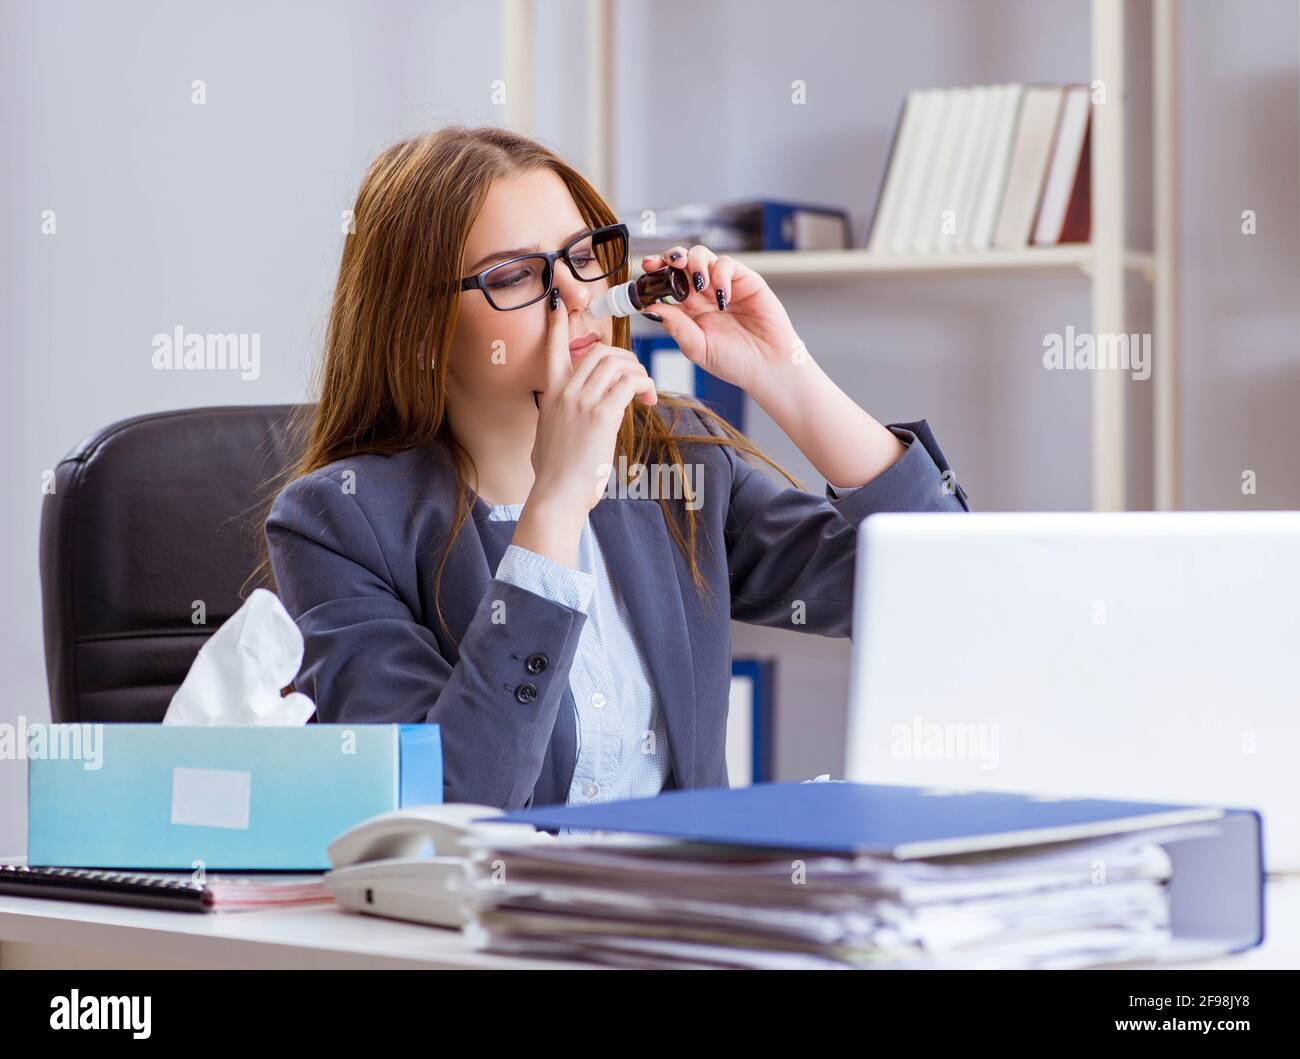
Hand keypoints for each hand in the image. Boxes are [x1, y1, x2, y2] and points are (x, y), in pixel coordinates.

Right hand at [528, 289, 657, 513]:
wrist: (556, 496)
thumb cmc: (554, 475)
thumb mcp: (546, 437)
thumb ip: (554, 420)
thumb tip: (559, 422)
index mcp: (551, 394)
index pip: (553, 348)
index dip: (558, 323)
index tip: (562, 303)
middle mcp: (564, 392)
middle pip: (600, 351)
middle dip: (626, 358)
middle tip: (637, 379)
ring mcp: (582, 402)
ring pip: (617, 363)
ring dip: (638, 371)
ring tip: (645, 391)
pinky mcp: (601, 416)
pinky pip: (629, 382)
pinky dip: (644, 384)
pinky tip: (647, 398)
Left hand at [638, 244, 805, 399]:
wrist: (767, 366)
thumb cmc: (734, 362)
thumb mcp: (697, 348)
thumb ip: (676, 326)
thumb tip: (650, 307)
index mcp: (687, 310)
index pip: (666, 283)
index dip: (655, 273)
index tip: (645, 270)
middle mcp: (703, 294)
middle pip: (681, 263)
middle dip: (670, 258)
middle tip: (668, 265)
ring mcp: (723, 285)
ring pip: (701, 256)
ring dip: (694, 264)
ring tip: (699, 284)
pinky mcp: (745, 280)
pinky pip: (726, 264)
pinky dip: (720, 275)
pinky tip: (722, 297)